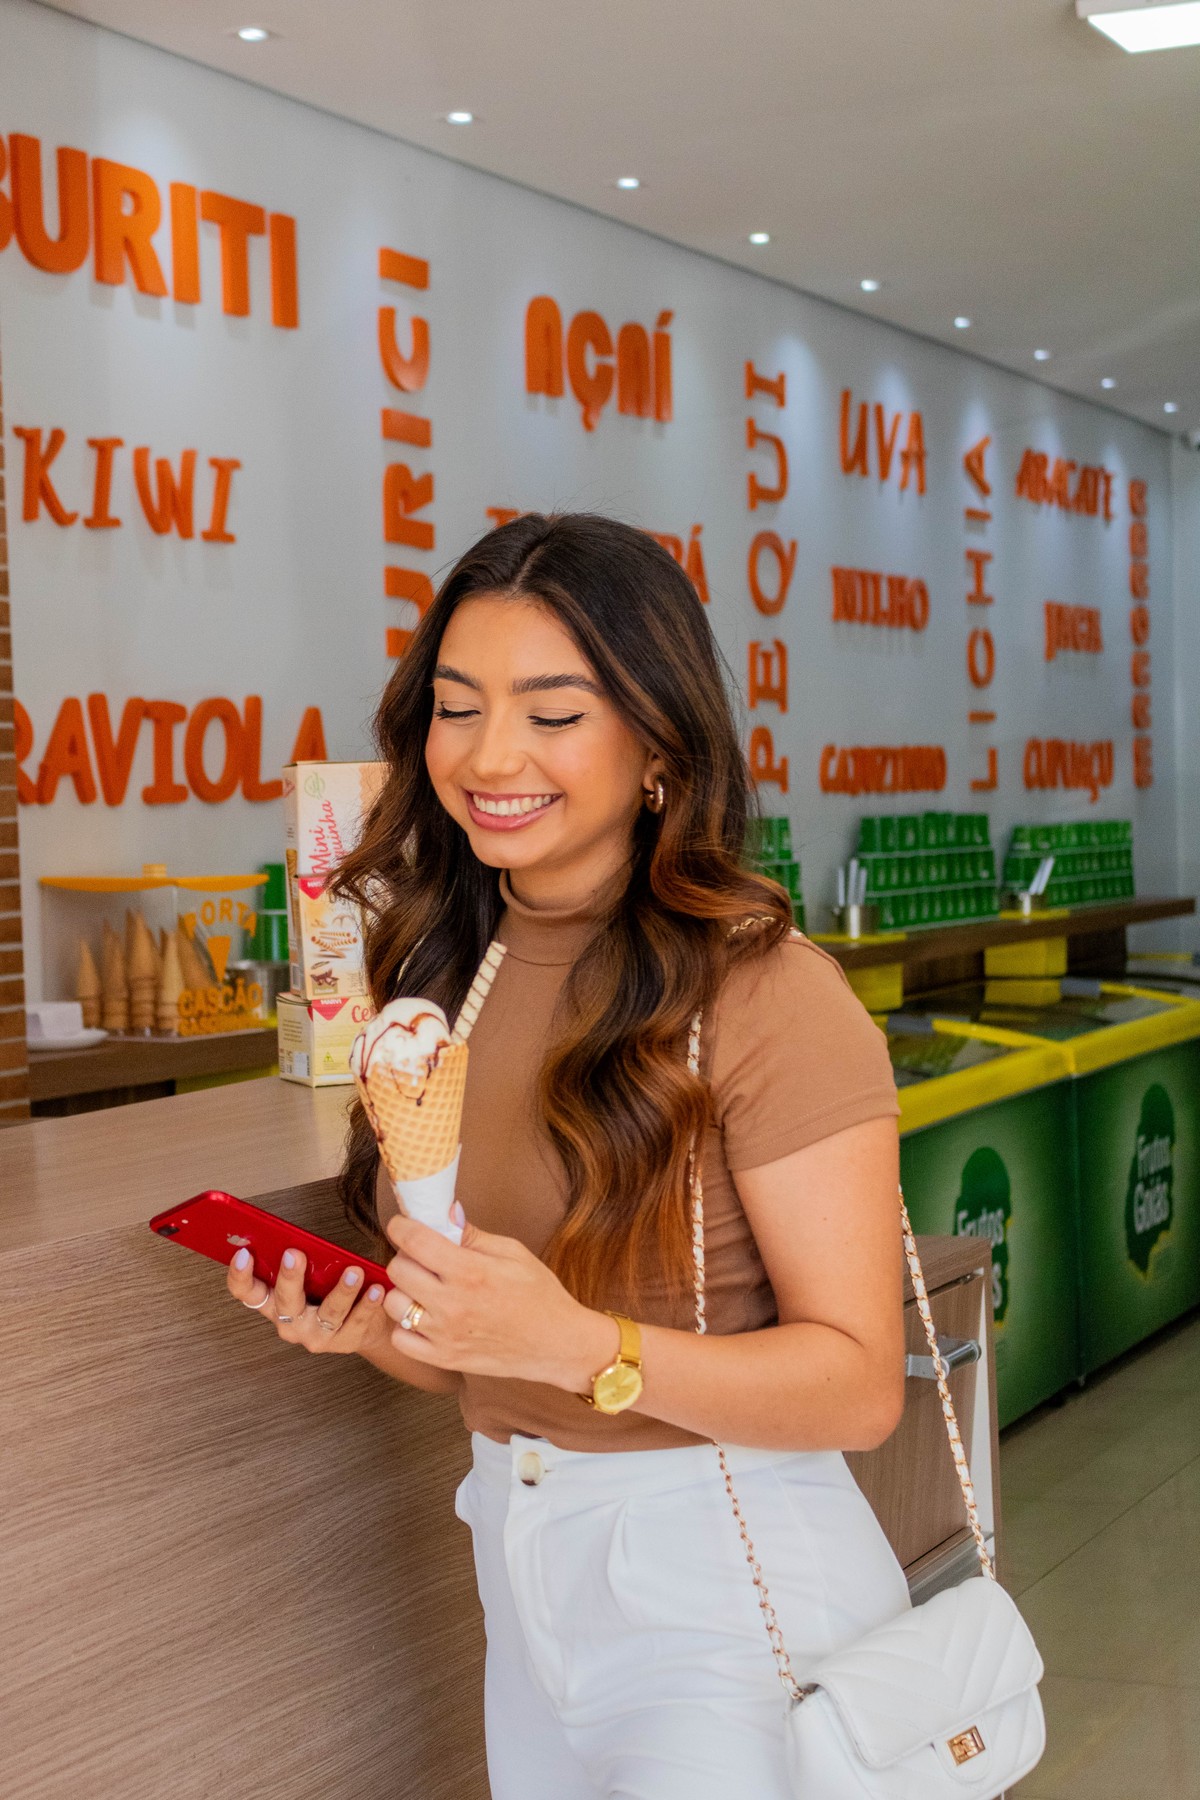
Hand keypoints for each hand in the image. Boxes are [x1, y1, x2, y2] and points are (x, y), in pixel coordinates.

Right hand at [226, 1245, 389, 1357]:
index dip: (239, 1275)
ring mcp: (316, 1336)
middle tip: (294, 1255)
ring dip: (341, 1291)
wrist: (364, 1325)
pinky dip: (367, 1304)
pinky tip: (377, 1289)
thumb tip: (296, 1233)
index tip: (243, 1253)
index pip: (247, 1292)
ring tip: (354, 1272)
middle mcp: (290, 1323)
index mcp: (273, 1303)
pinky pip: (356, 1322)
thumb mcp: (310, 1274)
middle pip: (284, 1302)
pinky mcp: (344, 1341)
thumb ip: (302, 1259)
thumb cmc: (329, 1291)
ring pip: (327, 1314)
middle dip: (289, 1278)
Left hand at [382, 1214, 617, 1390]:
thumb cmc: (539, 1295)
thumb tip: (445, 1213)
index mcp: (471, 1271)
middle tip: (423, 1258)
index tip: (403, 1225)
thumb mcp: (513, 1252)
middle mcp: (452, 1303)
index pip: (414, 1241)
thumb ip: (472, 1235)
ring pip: (393, 1303)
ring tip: (425, 1289)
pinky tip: (425, 1317)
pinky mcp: (443, 1358)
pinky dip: (405, 1326)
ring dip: (404, 1291)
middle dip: (406, 1256)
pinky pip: (400, 1339)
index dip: (401, 1227)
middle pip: (397, 1269)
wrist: (556, 1344)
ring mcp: (444, 1335)